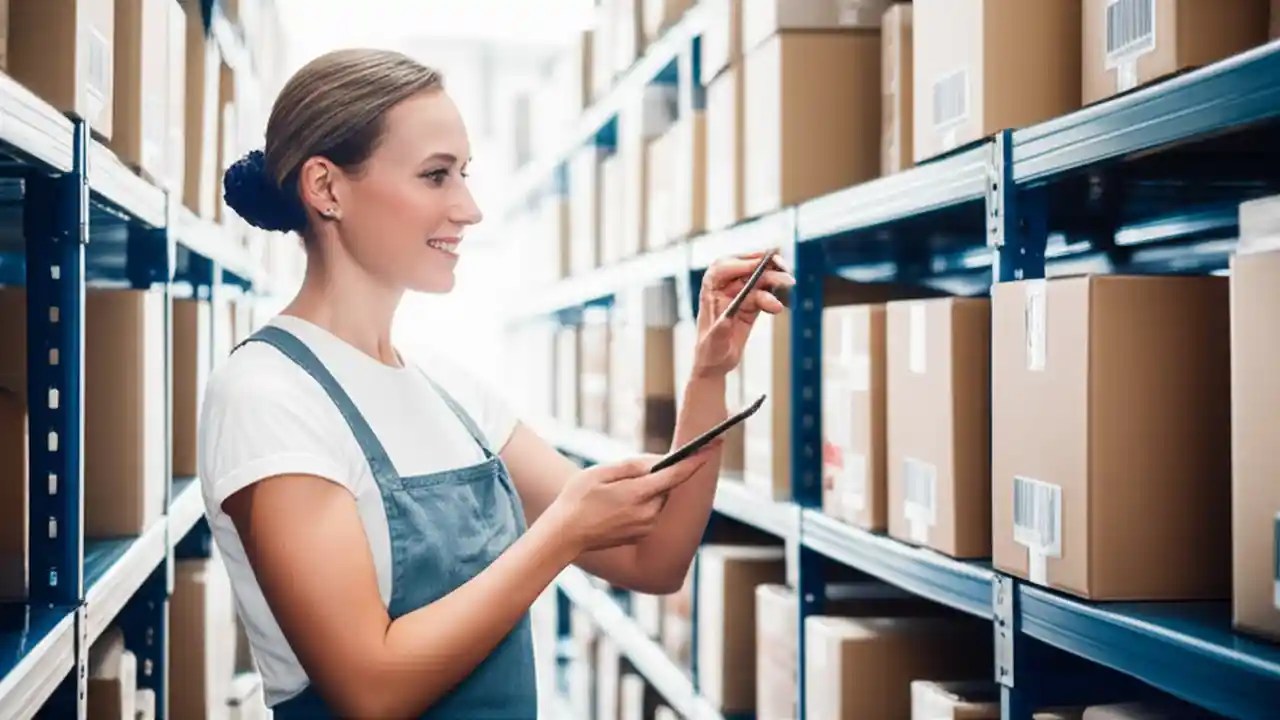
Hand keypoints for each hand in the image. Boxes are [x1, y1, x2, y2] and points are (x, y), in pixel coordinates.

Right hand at [548, 442, 719, 553]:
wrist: (565, 534)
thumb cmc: (578, 499)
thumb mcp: (601, 473)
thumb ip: (632, 466)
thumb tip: (657, 461)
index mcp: (638, 494)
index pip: (676, 474)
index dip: (695, 460)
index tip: (711, 447)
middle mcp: (648, 513)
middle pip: (666, 486)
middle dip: (657, 475)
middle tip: (628, 473)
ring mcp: (645, 527)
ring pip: (658, 499)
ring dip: (647, 490)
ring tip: (615, 492)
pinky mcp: (641, 535)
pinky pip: (650, 512)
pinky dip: (641, 503)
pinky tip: (616, 504)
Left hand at [693, 250, 793, 377]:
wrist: (716, 364)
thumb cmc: (709, 352)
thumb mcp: (713, 344)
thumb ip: (720, 331)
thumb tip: (727, 318)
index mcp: (710, 290)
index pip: (722, 268)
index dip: (741, 263)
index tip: (758, 265)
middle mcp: (725, 288)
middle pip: (745, 267)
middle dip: (763, 264)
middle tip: (782, 266)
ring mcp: (741, 294)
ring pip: (759, 279)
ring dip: (775, 279)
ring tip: (789, 284)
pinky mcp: (753, 304)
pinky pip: (766, 293)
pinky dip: (776, 294)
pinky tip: (781, 303)